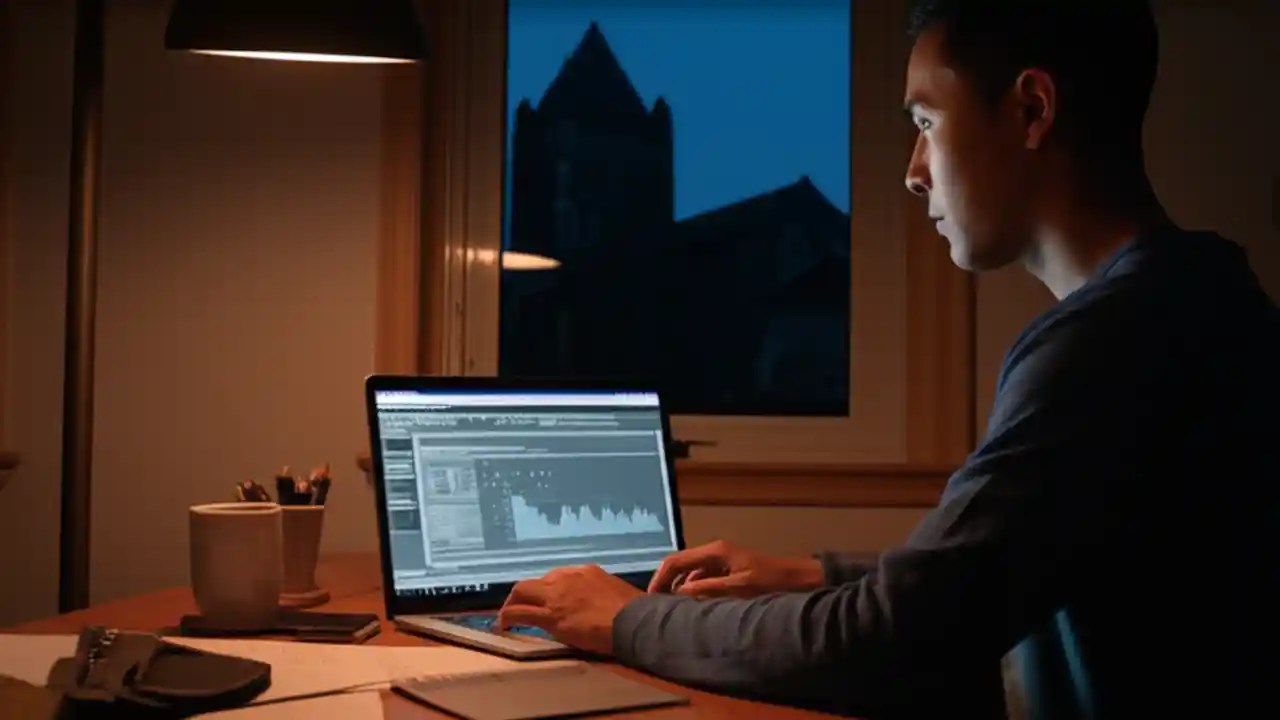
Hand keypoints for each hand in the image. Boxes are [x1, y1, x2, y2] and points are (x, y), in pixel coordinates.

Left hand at [497, 565, 641, 655]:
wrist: (632, 620)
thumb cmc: (631, 609)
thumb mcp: (614, 591)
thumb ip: (600, 593)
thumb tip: (599, 603)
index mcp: (585, 572)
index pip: (557, 577)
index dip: (549, 589)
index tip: (547, 599)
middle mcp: (567, 578)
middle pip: (536, 581)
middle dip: (526, 593)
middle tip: (522, 605)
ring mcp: (556, 596)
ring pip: (522, 592)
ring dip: (512, 603)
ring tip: (506, 616)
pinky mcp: (550, 616)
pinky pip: (520, 613)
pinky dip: (507, 617)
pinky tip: (503, 625)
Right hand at [648, 540, 823, 598]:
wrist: (797, 579)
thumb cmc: (770, 582)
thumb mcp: (737, 588)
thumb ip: (707, 589)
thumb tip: (678, 592)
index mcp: (715, 551)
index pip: (675, 561)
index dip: (659, 578)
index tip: (650, 598)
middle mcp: (715, 552)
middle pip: (680, 565)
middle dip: (666, 583)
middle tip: (656, 605)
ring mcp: (721, 560)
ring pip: (690, 573)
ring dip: (679, 588)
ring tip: (672, 608)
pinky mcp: (728, 570)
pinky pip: (702, 578)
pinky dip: (693, 589)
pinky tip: (693, 605)